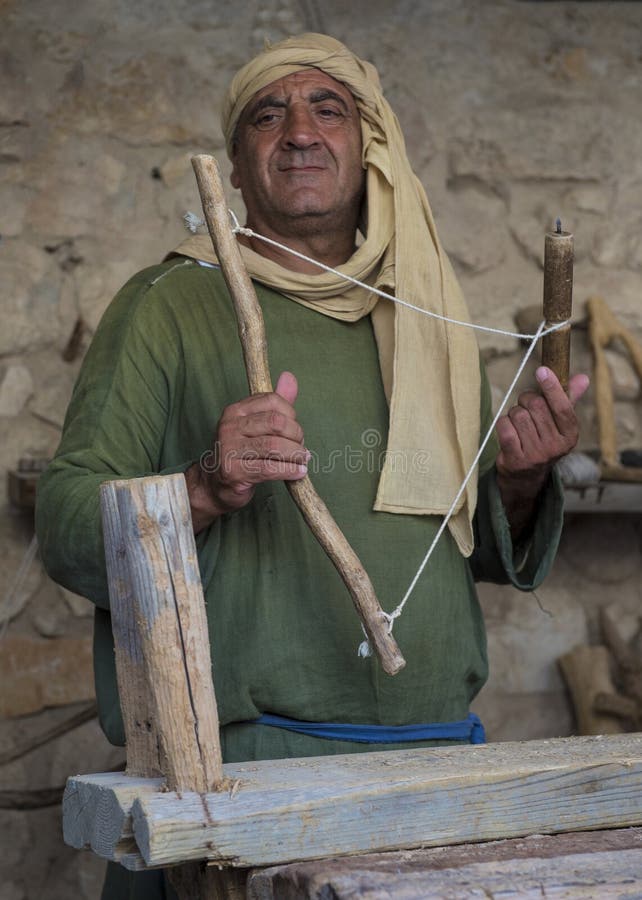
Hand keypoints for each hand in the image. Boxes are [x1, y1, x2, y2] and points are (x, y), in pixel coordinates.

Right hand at [186, 371, 308, 531]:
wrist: (215, 484)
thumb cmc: (241, 453)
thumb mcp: (256, 425)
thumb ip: (275, 404)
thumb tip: (289, 377)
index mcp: (236, 411)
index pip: (272, 400)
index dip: (291, 414)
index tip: (294, 430)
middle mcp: (229, 426)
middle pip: (276, 422)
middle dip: (296, 435)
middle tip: (301, 448)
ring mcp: (229, 449)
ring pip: (274, 446)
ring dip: (296, 454)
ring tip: (303, 460)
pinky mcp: (233, 472)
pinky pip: (270, 468)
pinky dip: (290, 470)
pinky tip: (299, 472)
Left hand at [495, 366, 589, 536]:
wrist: (525, 477)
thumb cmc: (542, 441)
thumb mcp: (558, 423)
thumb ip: (569, 399)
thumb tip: (583, 378)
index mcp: (570, 434)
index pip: (562, 406)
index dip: (552, 387)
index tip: (542, 371)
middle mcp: (556, 446)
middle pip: (535, 405)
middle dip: (526, 400)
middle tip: (525, 406)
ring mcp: (536, 455)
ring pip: (518, 415)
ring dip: (513, 413)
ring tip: (517, 422)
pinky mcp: (516, 460)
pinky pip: (505, 428)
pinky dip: (502, 423)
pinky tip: (507, 429)